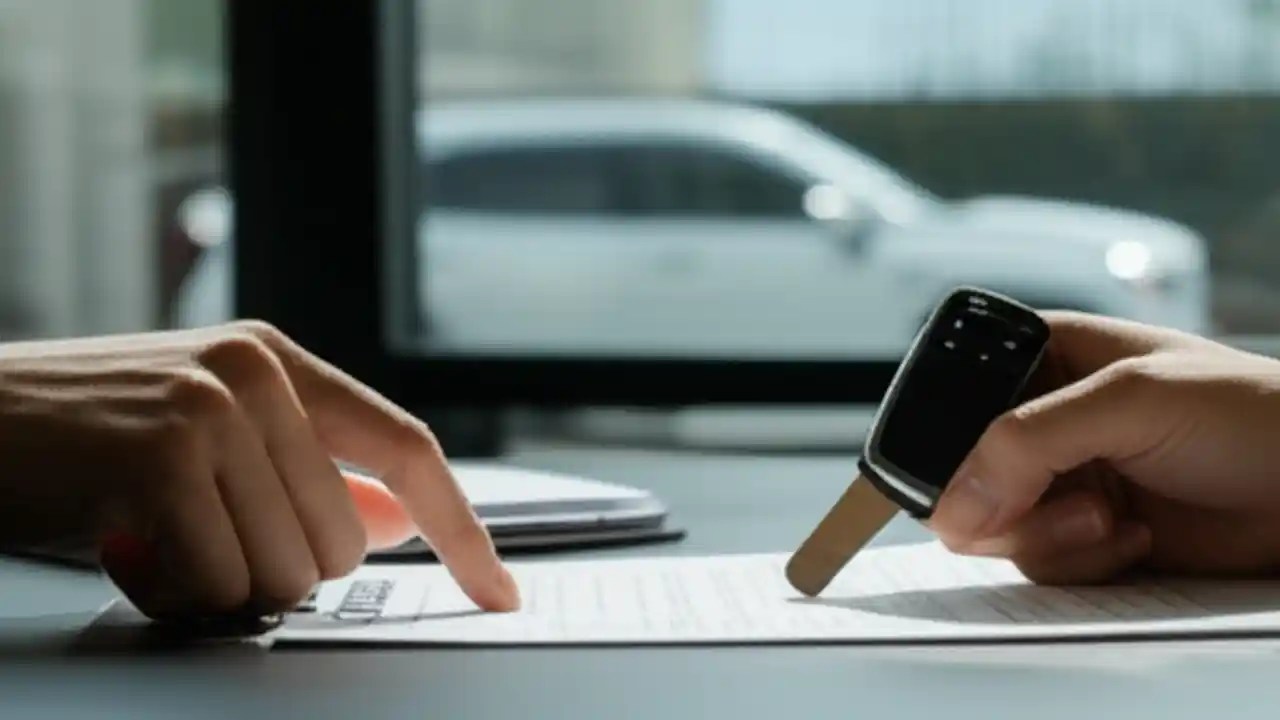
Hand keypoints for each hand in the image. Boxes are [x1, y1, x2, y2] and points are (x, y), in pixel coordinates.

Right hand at [0, 321, 518, 617]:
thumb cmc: (88, 441)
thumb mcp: (211, 438)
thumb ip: (309, 472)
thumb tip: (397, 518)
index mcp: (278, 360)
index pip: (406, 446)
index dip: (462, 526)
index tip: (499, 585)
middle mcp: (254, 371)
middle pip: (346, 538)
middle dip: (281, 569)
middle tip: (202, 540)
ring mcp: (208, 407)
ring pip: (290, 571)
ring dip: (224, 583)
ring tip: (160, 537)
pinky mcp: (159, 457)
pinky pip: (221, 584)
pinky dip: (177, 593)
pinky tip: (129, 547)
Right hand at [929, 311, 1279, 582]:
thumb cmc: (1250, 415)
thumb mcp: (1128, 402)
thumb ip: (1027, 442)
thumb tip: (953, 503)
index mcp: (1042, 359)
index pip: (953, 404)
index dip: (954, 450)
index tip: (983, 485)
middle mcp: (1044, 421)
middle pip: (965, 480)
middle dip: (1010, 506)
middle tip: (1069, 503)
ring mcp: (1063, 480)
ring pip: (998, 529)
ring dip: (1054, 538)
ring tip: (1115, 521)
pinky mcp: (1088, 535)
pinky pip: (1042, 564)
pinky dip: (1084, 563)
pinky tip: (1137, 540)